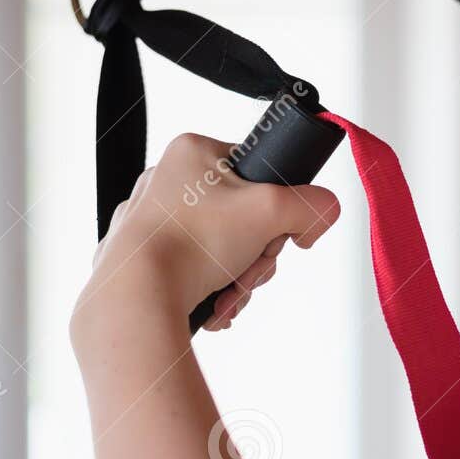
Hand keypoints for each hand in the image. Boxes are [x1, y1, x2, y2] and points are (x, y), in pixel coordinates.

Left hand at [72, 133, 340, 343]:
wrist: (136, 297)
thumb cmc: (190, 243)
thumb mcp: (272, 211)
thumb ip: (312, 205)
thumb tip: (323, 212)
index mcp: (192, 152)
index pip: (256, 172)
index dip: (277, 209)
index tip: (278, 233)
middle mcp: (166, 181)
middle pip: (243, 219)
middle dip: (256, 256)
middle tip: (251, 270)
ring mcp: (150, 221)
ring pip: (221, 250)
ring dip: (237, 280)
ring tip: (228, 296)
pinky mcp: (142, 258)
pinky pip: (194, 272)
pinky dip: (210, 292)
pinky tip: (210, 306)